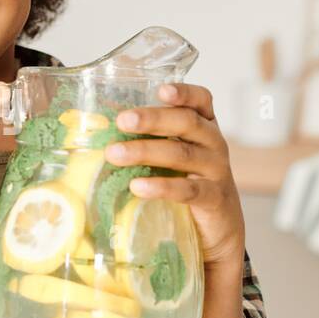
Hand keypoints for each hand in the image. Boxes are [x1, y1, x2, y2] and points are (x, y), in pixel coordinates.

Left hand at [103, 82, 245, 271]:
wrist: (219, 228)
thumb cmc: (188, 182)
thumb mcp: (175, 157)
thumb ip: (150, 140)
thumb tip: (98, 130)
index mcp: (204, 127)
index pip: (201, 100)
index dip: (184, 92)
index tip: (161, 89)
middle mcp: (214, 143)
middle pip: (187, 123)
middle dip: (152, 119)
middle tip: (122, 121)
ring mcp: (217, 170)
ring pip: (182, 154)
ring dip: (145, 151)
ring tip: (114, 154)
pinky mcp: (214, 199)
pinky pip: (187, 190)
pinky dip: (161, 186)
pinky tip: (138, 186)